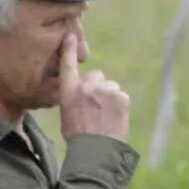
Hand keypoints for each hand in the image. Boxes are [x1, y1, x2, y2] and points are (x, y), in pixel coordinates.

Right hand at [56, 24, 130, 141]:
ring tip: (105, 117)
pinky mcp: (121, 96)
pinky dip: (119, 105)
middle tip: (96, 108)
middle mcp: (86, 87)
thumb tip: (85, 93)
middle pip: (96, 76)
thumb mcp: (67, 116)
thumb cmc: (78, 137)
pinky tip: (114, 119)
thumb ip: (75, 98)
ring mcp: (105, 91)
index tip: (69, 37)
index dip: (68, 51)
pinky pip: (121, 96)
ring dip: (109, 97)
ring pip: (110, 87)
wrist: (96, 152)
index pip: (67, 66)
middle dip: (98, 87)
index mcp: (68, 93)